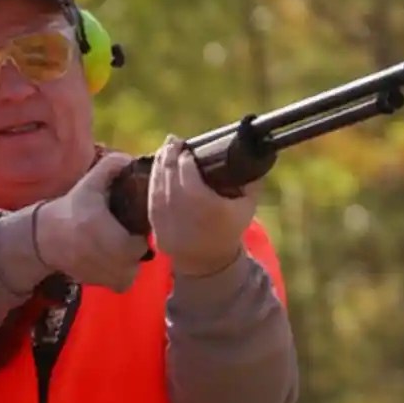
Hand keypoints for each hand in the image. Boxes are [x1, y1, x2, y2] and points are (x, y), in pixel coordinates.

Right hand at [33, 151, 151, 291]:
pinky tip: (113, 262)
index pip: (137, 242)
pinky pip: (120, 284)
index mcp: (99, 228)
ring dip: (130, 263)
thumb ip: (110, 168)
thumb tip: (130, 160)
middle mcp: (98, 252)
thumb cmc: (72, 208)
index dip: (140, 233)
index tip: (134, 225)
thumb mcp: (89, 184)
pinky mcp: (93, 281)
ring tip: (122, 250)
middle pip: (135, 259)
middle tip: (129, 236)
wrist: (44, 236)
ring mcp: (96, 270)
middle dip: (136, 248)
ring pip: (130, 273)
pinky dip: (121, 276)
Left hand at [148, 135, 258, 276]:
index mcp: (203, 204)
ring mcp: (164, 219)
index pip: (187, 171)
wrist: (208, 262)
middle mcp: (181, 210)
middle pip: (169, 174)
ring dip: (159, 165)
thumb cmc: (229, 230)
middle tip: (172, 140)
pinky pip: (150, 198)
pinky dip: (153, 182)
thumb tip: (252, 156)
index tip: (186, 146)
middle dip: (168, 155)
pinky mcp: (154, 225)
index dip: (184, 156)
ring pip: (157, 185)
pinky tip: (157, 171)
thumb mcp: (247, 207)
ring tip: (164, 151)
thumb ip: (250, 182)